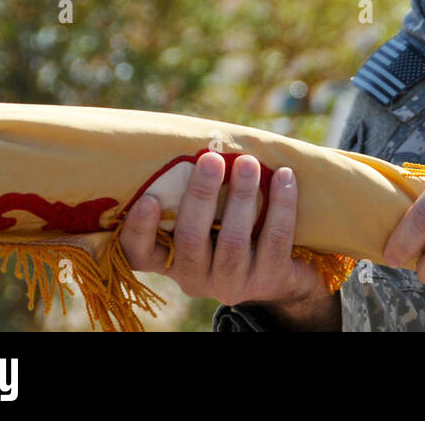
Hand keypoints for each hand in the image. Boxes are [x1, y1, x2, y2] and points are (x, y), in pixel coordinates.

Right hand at [119, 151, 338, 328]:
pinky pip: (275, 240)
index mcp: (171, 261)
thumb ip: (194, 195)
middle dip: (201, 195)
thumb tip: (199, 141)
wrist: (283, 274)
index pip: (140, 255)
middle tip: (210, 158)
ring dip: (241, 196)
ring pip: (233, 241)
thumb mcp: (207, 222)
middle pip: (191, 240)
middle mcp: (196, 278)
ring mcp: (233, 284)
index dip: (140, 230)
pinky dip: (281, 205)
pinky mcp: (270, 280)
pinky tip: (285, 176)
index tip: (148, 199)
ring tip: (248, 162)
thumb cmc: (234, 231)